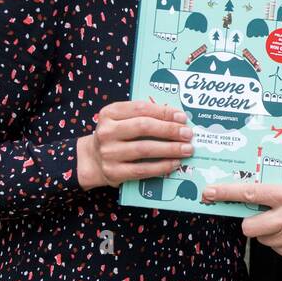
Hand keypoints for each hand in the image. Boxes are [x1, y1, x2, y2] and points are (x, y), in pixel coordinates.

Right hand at [76, 101, 193, 189]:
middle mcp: (106, 131)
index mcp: (110, 113)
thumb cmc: (116, 136)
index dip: (164, 112)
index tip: (182, 117)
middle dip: (170, 130)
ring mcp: (108, 153)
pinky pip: (142, 169)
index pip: (141, 108)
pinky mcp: (113, 172)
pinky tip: (175, 163)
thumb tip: (178, 119)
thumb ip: (144, 116)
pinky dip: (161, 166)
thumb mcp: (123, 120)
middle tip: (188, 134)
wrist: (93, 160)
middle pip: (144, 127)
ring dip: (170, 149)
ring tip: (187, 149)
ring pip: (144, 149)